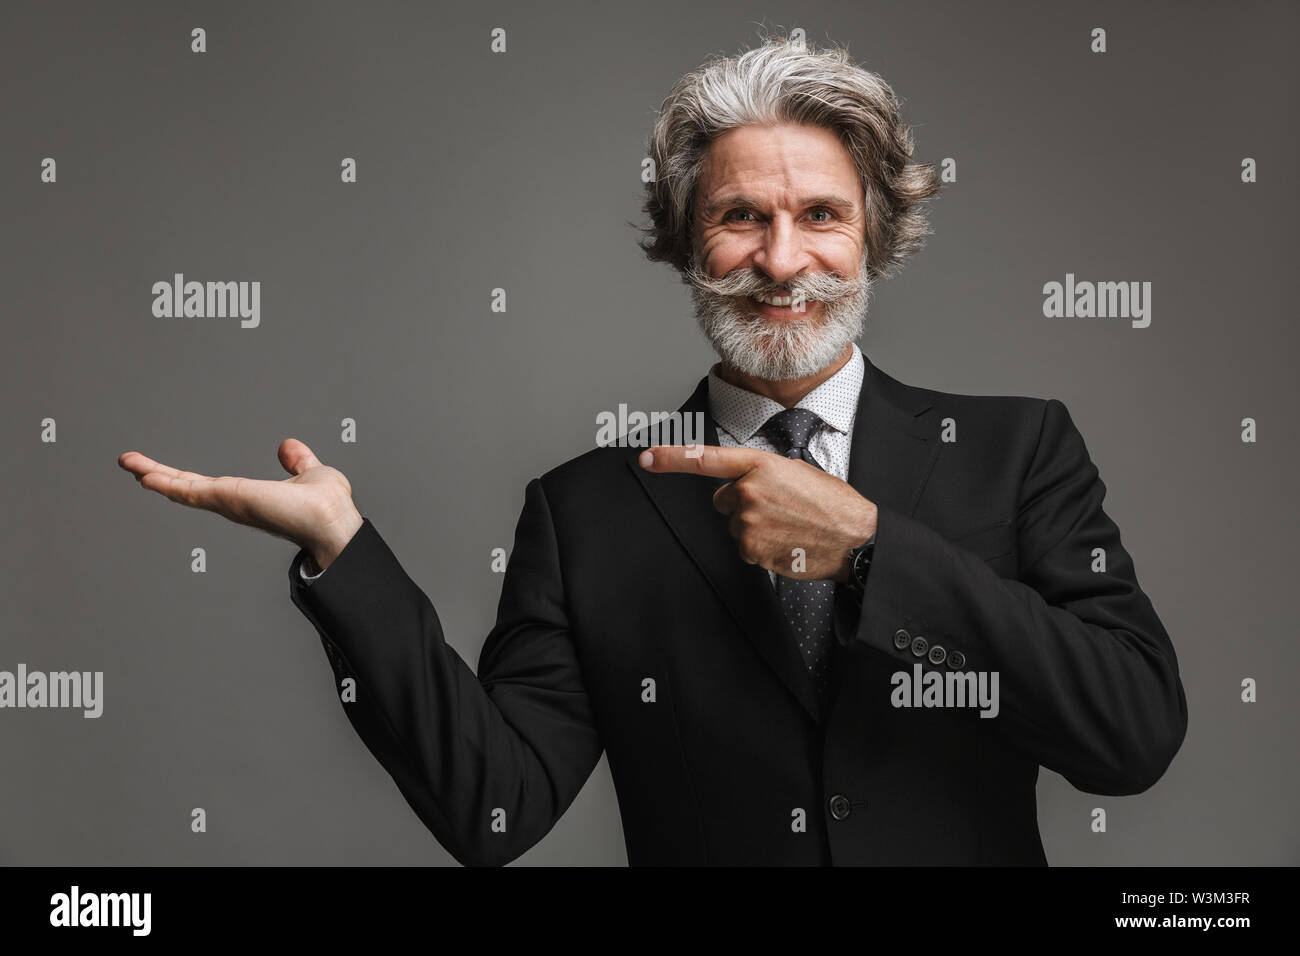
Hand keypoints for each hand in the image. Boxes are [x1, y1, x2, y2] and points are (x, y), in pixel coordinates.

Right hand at [118, 438, 362, 570]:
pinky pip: (192, 491)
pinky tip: (147, 476)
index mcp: (248, 497)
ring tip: (129, 463)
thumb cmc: (328, 507)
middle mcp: (234, 503)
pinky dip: (168, 483)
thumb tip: (288, 446)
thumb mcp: (310, 473)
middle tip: (128, 462)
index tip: (158, 469)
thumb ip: (298, 462)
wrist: (334, 522)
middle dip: (157, 474)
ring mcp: (230, 503)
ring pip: (183, 488)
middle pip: (186, 486)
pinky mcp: (231, 499)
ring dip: (154, 474)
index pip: (206, 485)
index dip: (181, 477)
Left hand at [639, 444, 876, 580]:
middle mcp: (747, 491)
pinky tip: (787, 542)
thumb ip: (762, 472)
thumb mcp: (796, 471)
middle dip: (742, 503)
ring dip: (755, 526)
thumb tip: (743, 483)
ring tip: (788, 525)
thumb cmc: (831, 503)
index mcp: (759, 465)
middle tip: (778, 508)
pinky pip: (745, 548)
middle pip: (722, 500)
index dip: (671, 458)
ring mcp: (747, 523)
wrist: (854, 538)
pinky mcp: (751, 550)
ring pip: (735, 525)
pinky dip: (762, 547)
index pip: (705, 459)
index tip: (646, 458)